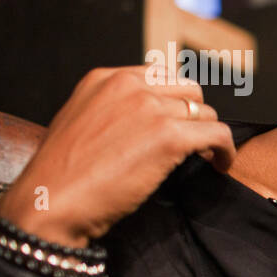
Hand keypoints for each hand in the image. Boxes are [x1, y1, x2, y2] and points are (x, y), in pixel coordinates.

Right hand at [0, 65, 235, 245]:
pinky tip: (221, 164)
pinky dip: (226, 150)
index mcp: (105, 79)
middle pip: (188, 90)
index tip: (180, 120)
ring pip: (205, 113)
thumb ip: (112, 109)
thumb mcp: (80, 121)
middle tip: (195, 141)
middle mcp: (130, 86)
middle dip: (195, 115)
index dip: (176, 100)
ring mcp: (151, 109)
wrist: (50, 201)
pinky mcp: (170, 137)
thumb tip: (146, 119)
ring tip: (206, 156)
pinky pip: (218, 135)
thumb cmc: (63, 175)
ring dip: (208, 135)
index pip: (160, 76)